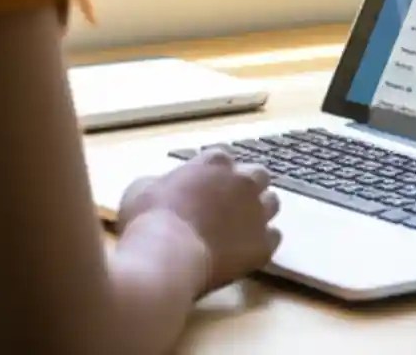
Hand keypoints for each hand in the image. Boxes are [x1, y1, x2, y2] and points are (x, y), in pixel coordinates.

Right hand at [117, 150, 281, 294]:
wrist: (166, 256)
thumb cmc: (148, 220)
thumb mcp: (141, 189)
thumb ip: (161, 181)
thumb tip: (162, 186)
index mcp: (214, 163)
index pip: (223, 159)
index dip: (214, 174)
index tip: (204, 188)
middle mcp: (243, 181)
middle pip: (257, 175)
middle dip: (246, 186)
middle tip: (229, 205)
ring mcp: (257, 212)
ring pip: (272, 203)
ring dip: (259, 211)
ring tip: (241, 227)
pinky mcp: (263, 243)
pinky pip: (274, 237)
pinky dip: (261, 242)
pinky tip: (246, 250)